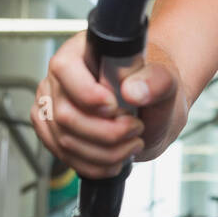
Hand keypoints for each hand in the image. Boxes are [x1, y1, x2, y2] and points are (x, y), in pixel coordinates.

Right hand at [31, 30, 179, 178]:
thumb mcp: (166, 80)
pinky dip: (97, 165)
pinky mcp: (53, 133)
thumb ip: (157, 80)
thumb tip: (134, 91)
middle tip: (136, 128)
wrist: (151, 109)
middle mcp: (59, 79)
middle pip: (65, 115)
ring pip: (65, 141)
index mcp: (80, 52)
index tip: (116, 108)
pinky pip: (66, 158)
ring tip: (132, 143)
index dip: (88, 94)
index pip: (65, 69)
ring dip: (107, 152)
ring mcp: (51, 107)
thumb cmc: (152, 87)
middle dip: (107, 132)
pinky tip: (116, 157)